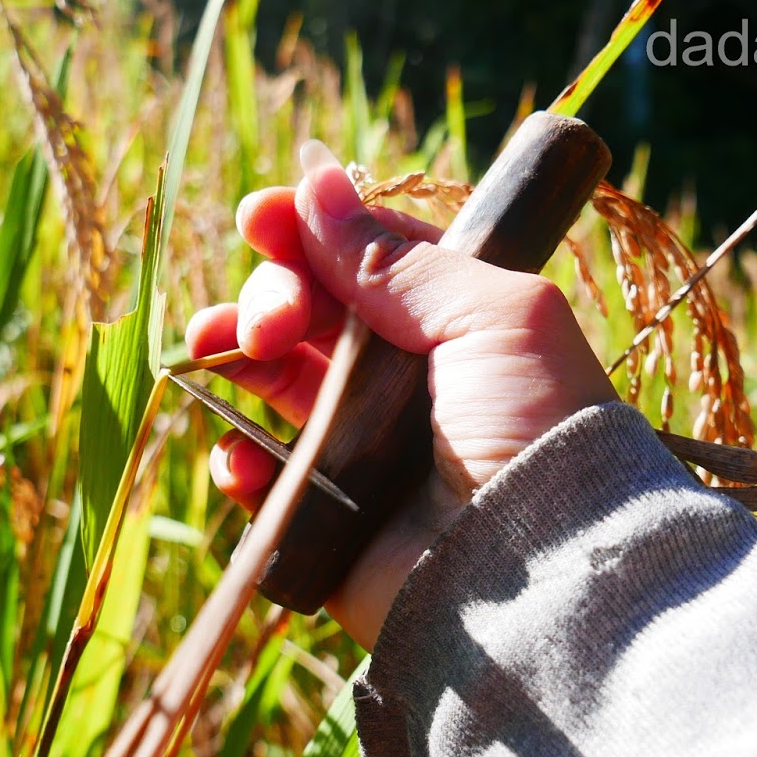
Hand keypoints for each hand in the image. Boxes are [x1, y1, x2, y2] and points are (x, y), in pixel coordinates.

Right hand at [185, 140, 616, 647]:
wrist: (539, 573)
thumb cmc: (536, 430)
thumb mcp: (490, 317)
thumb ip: (397, 258)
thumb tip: (317, 183)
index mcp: (453, 324)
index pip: (366, 258)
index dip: (310, 232)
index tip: (260, 216)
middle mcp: (405, 381)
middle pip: (311, 311)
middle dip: (274, 296)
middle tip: (272, 322)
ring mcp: (362, 451)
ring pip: (272, 382)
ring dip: (235, 356)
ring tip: (217, 350)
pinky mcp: (328, 520)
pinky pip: (262, 480)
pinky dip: (240, 460)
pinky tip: (242, 453)